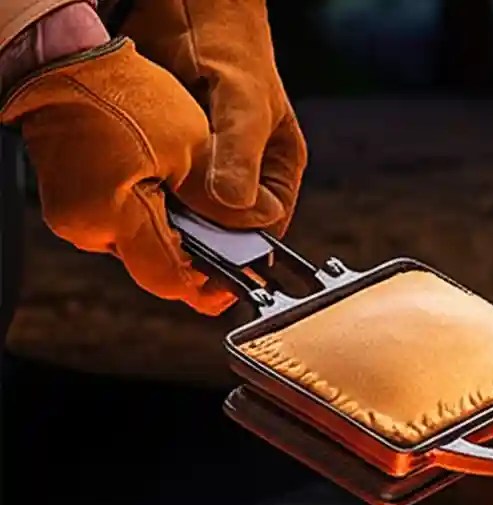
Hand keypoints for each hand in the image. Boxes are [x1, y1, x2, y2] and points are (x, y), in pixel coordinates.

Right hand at [1, 38, 235, 315]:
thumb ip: (223, 199)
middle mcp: (88, 228)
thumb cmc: (122, 94)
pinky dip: (151, 214)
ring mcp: (75, 217)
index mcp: (114, 218)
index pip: (170, 280)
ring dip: (175, 232)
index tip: (238, 278)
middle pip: (156, 265)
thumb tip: (259, 225)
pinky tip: (171, 190)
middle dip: (196, 253)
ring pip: (140, 245)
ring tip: (203, 205)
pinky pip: (121, 223)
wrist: (64, 62)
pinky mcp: (73, 204)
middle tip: (232, 237)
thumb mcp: (191, 146)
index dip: (209, 285)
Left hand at [121, 0, 305, 237]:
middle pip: (221, 225)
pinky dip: (144, 191)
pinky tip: (129, 193)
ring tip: (148, 219)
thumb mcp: (242, 102)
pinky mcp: (166, 153)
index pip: (262, 229)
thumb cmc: (229, 44)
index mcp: (276, 171)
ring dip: (167, 214)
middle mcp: (240, 174)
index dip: (238, 250)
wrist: (182, 3)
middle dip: (197, 236)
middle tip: (168, 243)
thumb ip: (240, 154)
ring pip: (187, 209)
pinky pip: (156, 185)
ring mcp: (201, 165)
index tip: (208, 264)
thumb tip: (236, 206)